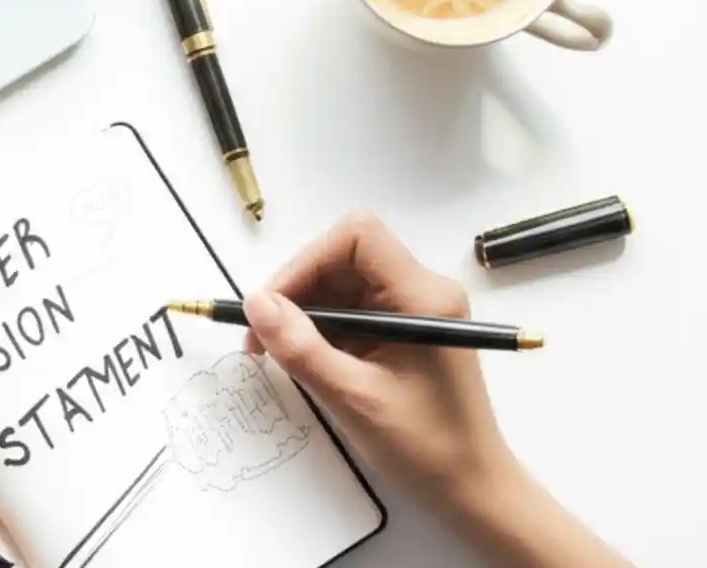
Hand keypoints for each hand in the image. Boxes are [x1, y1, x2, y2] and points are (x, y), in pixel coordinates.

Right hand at [242, 211, 509, 506]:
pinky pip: (352, 312)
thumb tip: (255, 303)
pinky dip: (321, 331)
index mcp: (422, 296)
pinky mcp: (403, 332)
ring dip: (304, 313)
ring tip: (276, 354)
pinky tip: (305, 362)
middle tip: (260, 337)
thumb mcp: (353, 398)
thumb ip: (301, 347)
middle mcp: (421, 292)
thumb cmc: (424, 446)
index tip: (272, 305)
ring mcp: (414, 311)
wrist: (471, 489)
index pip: (357, 237)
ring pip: (343, 285)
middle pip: (344, 258)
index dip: (307, 261)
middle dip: (296, 290)